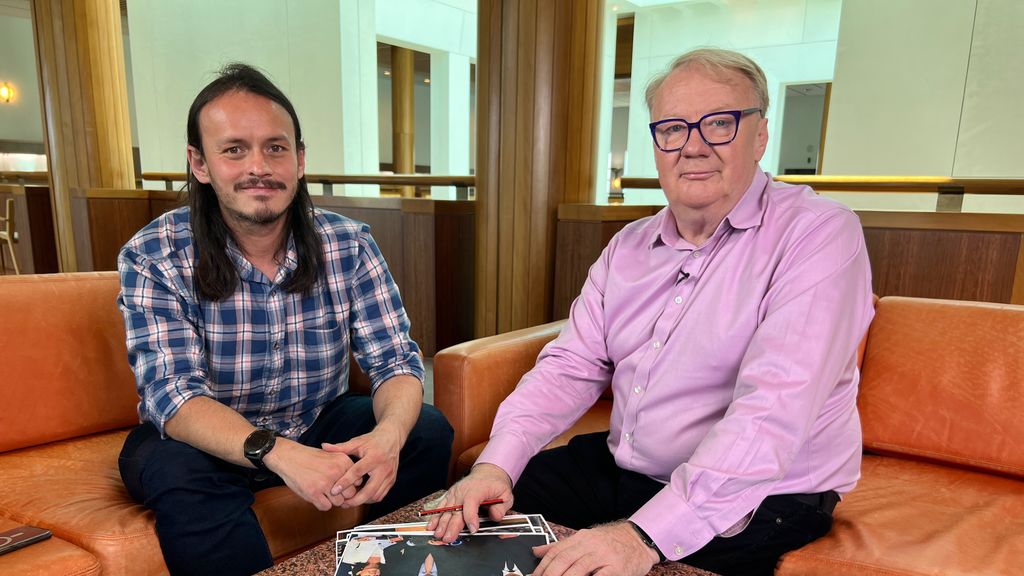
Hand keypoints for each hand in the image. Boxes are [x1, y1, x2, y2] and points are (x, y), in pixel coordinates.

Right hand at [263, 438, 356, 510]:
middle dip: (343, 495)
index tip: (345, 486)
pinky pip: (326, 507)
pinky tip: (318, 497)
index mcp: (342, 461)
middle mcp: (336, 472)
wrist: (288, 457)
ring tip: (324, 493)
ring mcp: (324, 483)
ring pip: (339, 502)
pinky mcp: (313, 493)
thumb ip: (344, 466)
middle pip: (350, 493)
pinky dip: (322, 504)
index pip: (358, 480)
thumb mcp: (331, 454)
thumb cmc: (309, 457)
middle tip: (335, 492)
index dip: (351, 485)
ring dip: (332, 501)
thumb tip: (356, 481)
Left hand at [321, 423, 402, 506]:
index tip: (334, 491)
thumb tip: (323, 446)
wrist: (392, 438)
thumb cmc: (373, 440)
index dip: (345, 482)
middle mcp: (384, 468)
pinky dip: (369, 499)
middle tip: (341, 503)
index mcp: (374, 457)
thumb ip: (341, 447)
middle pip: (369, 490)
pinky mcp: (392, 481)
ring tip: (349, 501)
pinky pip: (380, 496)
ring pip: (375, 496)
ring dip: (362, 501)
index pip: (358, 472)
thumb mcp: (357, 442)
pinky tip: (360, 497)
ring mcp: (389, 476)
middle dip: (354, 500)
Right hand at [427, 463, 513, 541]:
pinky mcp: (450, 495)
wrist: (487, 473)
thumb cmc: (496, 485)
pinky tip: (431, 525)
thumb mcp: (506, 495)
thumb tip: (495, 516)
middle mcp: (463, 491)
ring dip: (441, 523)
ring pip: (446, 509)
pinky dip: (435, 516)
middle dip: (451, 525)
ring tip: (438, 534)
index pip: (471, 503)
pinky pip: (441, 506)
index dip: (471, 517)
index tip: (473, 529)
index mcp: (477, 490)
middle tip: (448, 538)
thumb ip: (501, 507)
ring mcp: (455, 493)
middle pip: (456, 509)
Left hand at [532, 522, 658, 575]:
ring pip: (578, 570)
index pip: (556, 552)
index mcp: (581, 538)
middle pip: (564, 561)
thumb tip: (536, 552)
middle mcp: (591, 545)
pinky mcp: (617, 569)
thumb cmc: (610, 542)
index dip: (543, 567)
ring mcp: (605, 556)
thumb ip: (561, 547)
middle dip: (550, 575)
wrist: (639, 540)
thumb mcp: (585, 539)